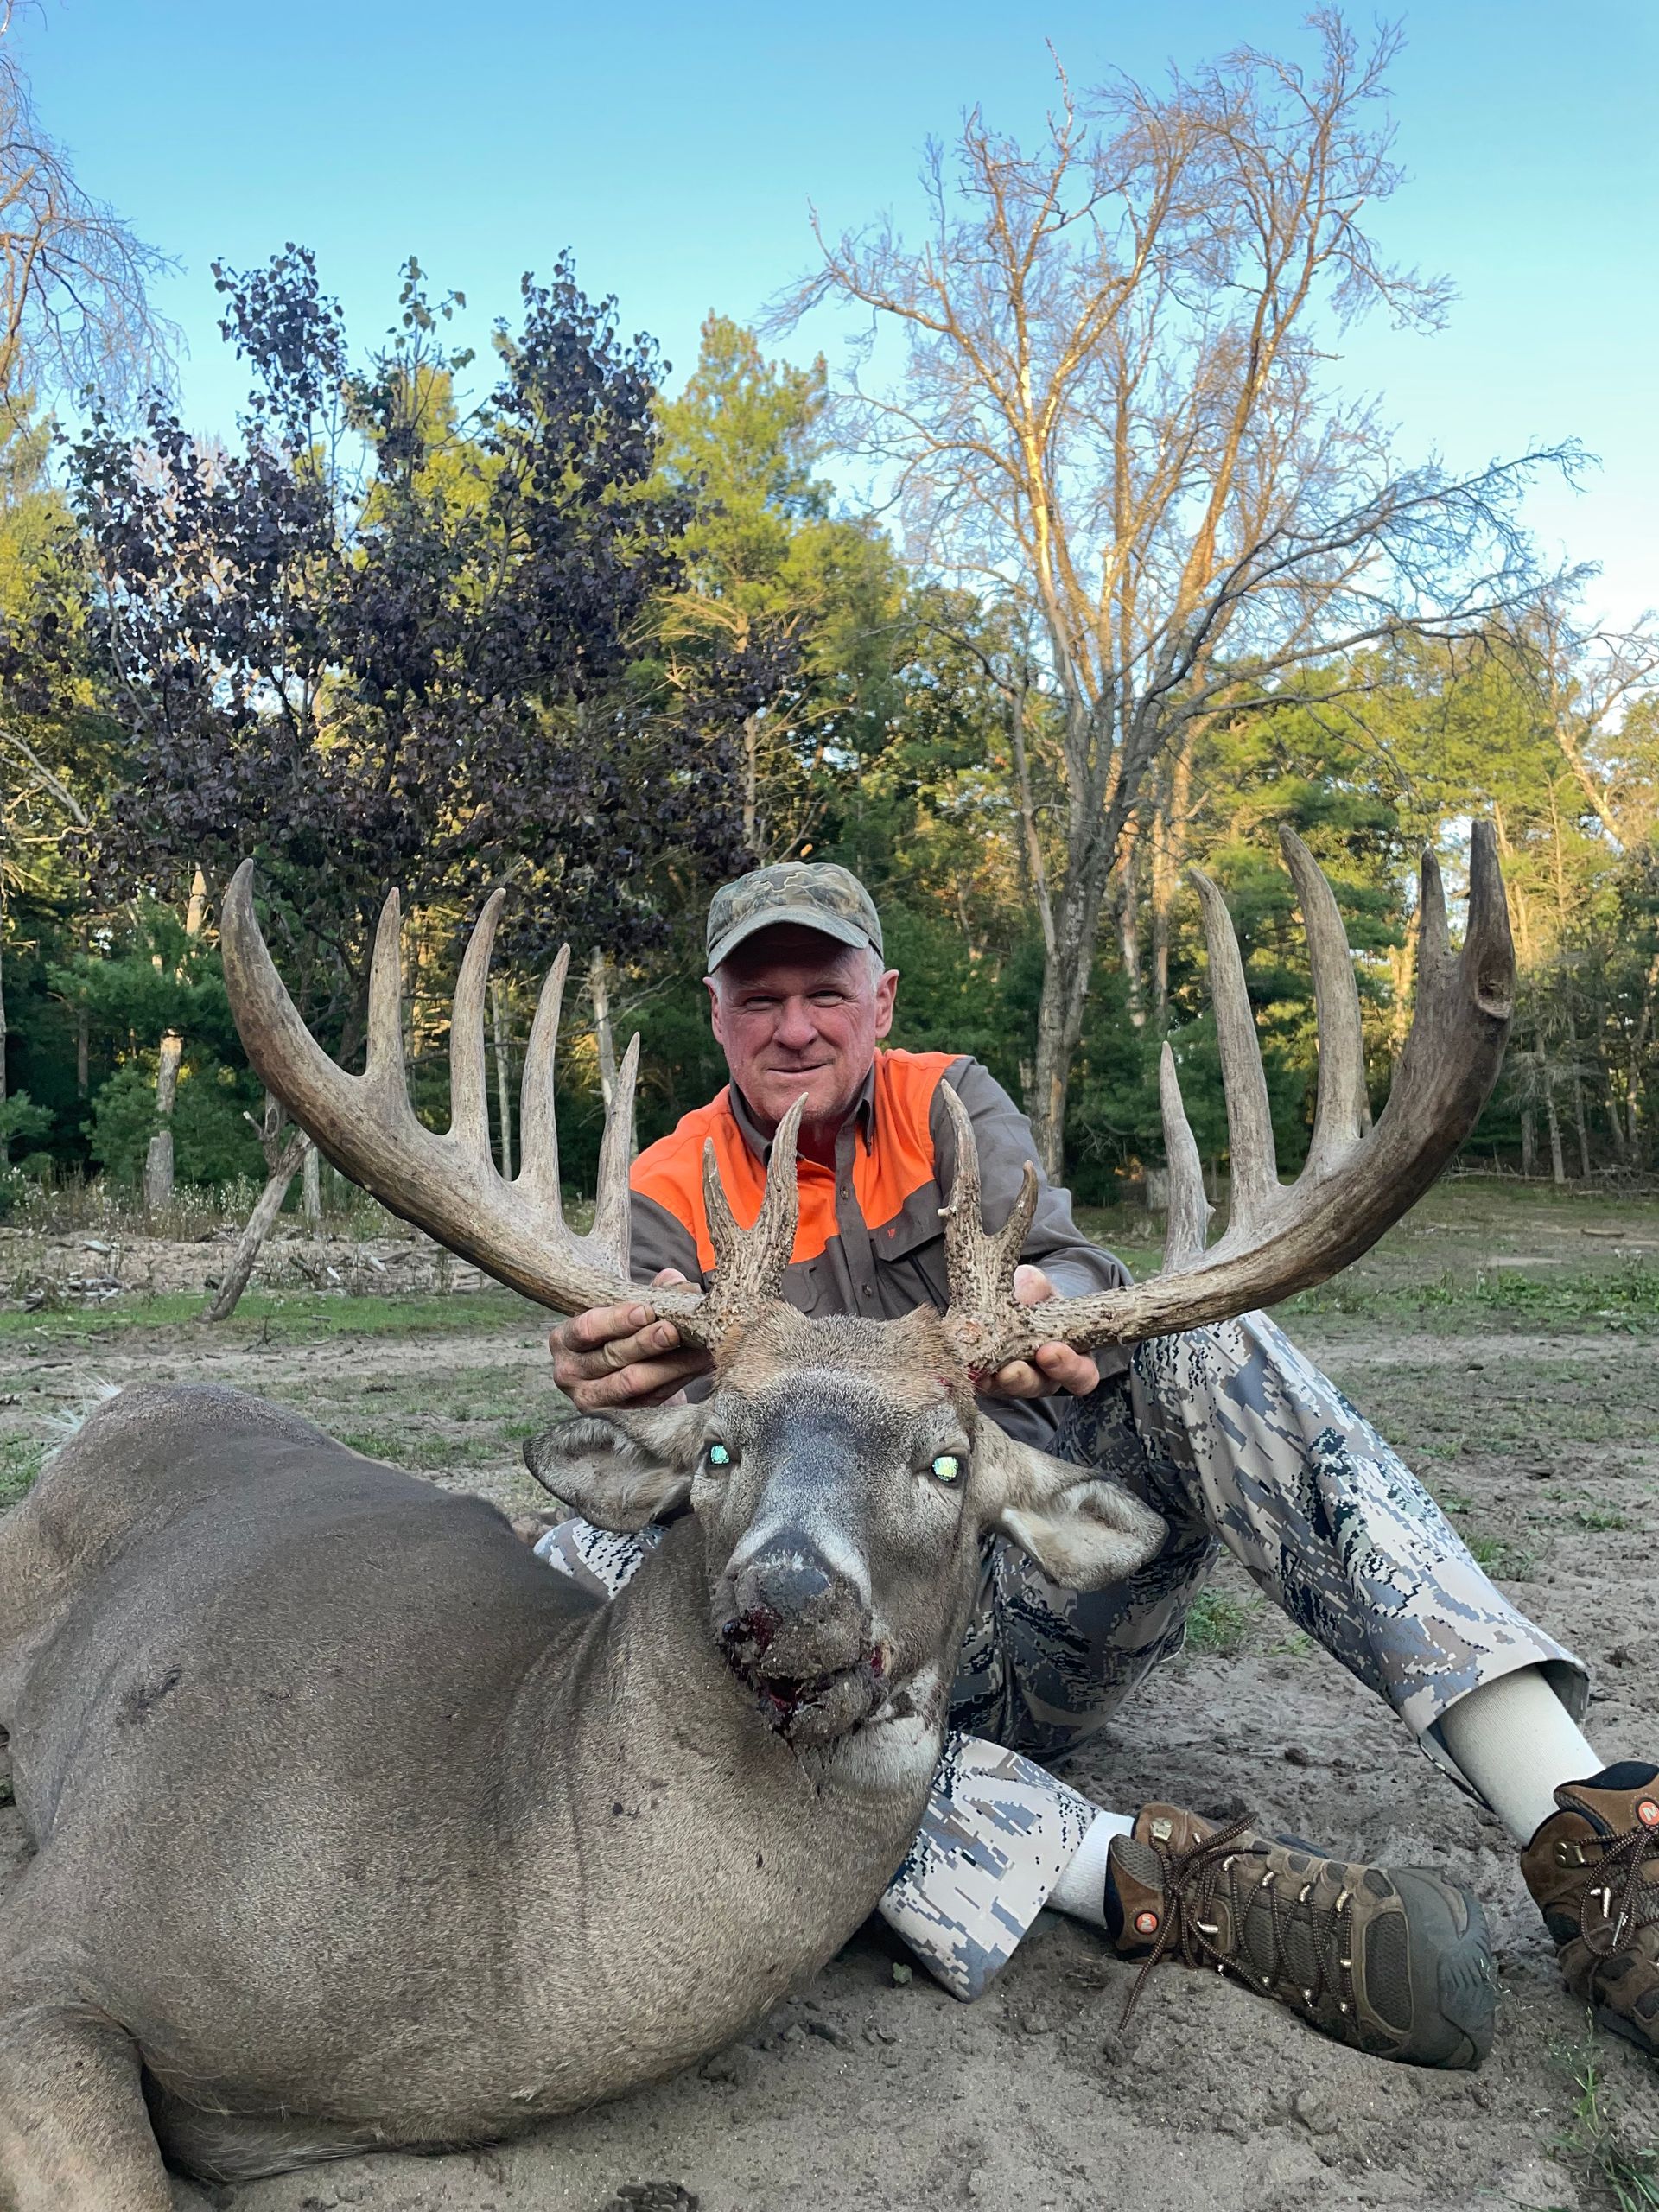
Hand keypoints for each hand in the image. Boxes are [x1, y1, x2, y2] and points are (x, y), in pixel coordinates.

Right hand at [548, 1268, 713, 1410]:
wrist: (622, 1374)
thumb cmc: (620, 1334)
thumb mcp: (626, 1311)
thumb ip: (649, 1292)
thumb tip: (675, 1281)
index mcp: (565, 1339)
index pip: (587, 1328)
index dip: (617, 1320)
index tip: (647, 1311)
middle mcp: (569, 1372)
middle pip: (611, 1356)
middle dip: (646, 1342)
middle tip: (673, 1331)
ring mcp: (589, 1400)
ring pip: (631, 1382)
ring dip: (668, 1365)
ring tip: (696, 1350)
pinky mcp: (615, 1418)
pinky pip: (649, 1399)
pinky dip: (676, 1380)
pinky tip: (696, 1365)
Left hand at [982, 1264, 1100, 1400]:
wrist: (1011, 1303)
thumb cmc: (1035, 1297)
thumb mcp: (1040, 1287)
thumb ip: (1036, 1286)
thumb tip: (1026, 1284)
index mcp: (1072, 1357)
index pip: (1081, 1373)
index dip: (1068, 1367)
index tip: (1049, 1352)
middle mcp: (1047, 1376)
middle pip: (1041, 1387)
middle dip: (1025, 1379)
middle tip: (1011, 1370)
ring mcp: (1017, 1381)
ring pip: (1009, 1389)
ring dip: (994, 1382)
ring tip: (984, 1373)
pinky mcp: (990, 1380)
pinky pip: (983, 1384)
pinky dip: (975, 1377)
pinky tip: (967, 1370)